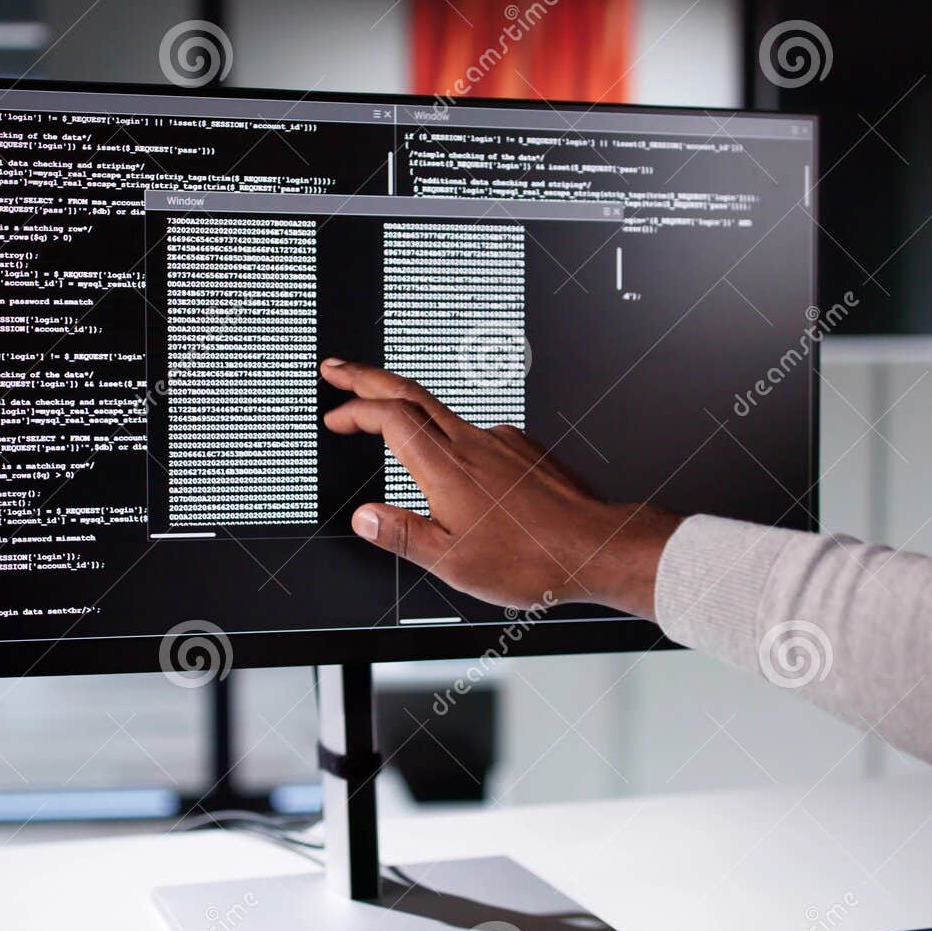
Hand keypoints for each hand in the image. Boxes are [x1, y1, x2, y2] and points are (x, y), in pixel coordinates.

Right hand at [320, 359, 681, 618]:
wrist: (597, 546)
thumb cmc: (532, 558)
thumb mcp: (452, 561)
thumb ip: (402, 534)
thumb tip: (364, 518)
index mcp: (447, 467)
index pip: (389, 417)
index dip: (355, 409)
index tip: (335, 414)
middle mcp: (473, 443)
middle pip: (410, 393)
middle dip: (367, 377)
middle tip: (338, 369)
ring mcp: (502, 442)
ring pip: (444, 412)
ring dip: (407, 406)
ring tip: (388, 419)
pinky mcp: (524, 451)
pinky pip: (476, 434)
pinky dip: (449, 437)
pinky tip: (453, 463)